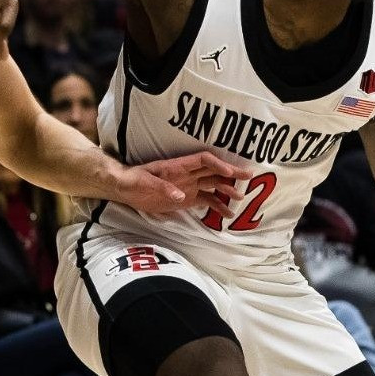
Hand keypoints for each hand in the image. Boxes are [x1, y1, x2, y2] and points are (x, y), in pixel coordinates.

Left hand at [109, 152, 241, 216]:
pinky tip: (227, 214)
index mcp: (178, 166)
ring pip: (213, 185)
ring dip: (227, 190)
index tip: (230, 172)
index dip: (217, 165)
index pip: (203, 161)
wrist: (125, 189)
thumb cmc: (133, 180)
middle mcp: (188, 175)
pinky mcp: (187, 200)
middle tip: (249, 176)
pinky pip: (206, 201)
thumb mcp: (144, 182)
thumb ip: (162, 188)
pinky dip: (217, 206)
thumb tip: (180, 195)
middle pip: (214, 171)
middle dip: (232, 173)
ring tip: (241, 197)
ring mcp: (189, 187)